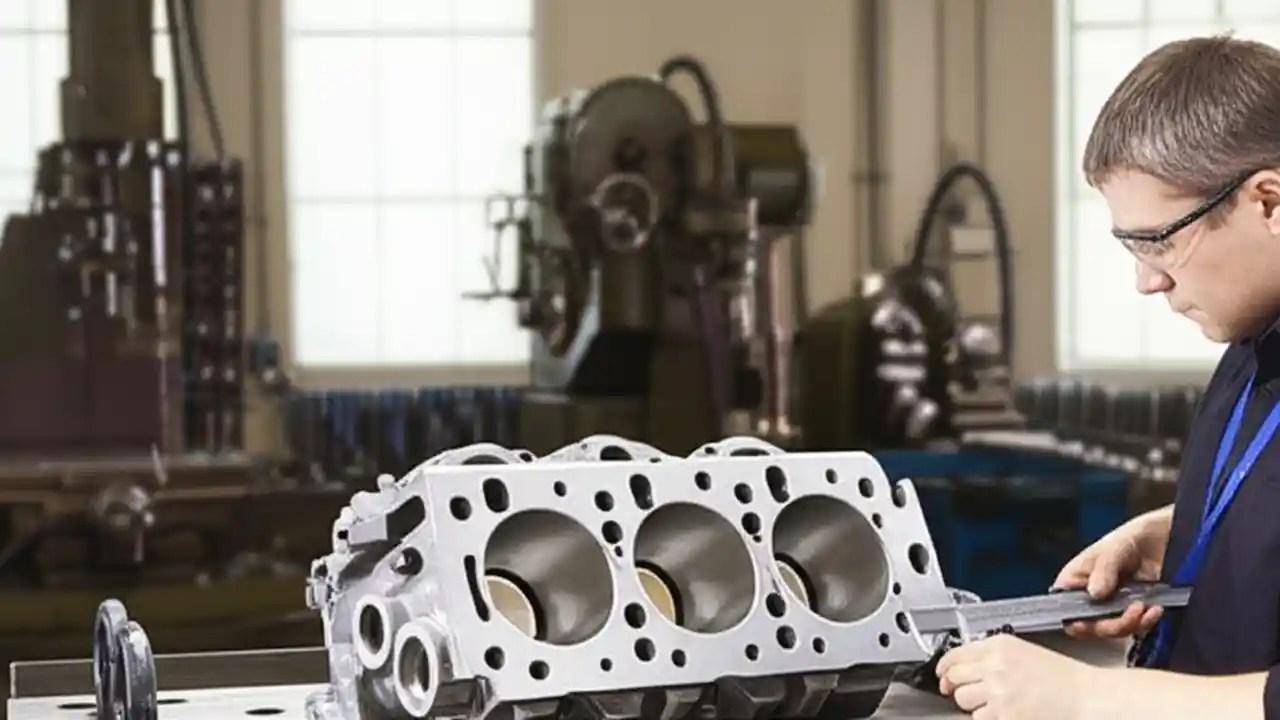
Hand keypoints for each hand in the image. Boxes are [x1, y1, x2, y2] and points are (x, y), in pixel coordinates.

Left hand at [936, 634, 1098, 718]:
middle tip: (964, 692)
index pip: (954, 655)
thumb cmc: (1063, 678)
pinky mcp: (1003, 715)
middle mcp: (994, 666)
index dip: (944, 668)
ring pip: (963, 700)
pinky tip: (1006, 713)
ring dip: (974, 705)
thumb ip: (993, 656)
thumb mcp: (1023, 653)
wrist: (1088, 697)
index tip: (942, 675)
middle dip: (956, 687)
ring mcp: (997, 692)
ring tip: (995, 704)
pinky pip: (980, 718)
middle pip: (953, 678)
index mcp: (999, 646)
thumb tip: (965, 665)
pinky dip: (988, 718)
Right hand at [1052, 507, 1170, 638]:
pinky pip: (1133, 628)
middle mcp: (1087, 600)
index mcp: (1072, 584)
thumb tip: (1095, 594)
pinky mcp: (1129, 614)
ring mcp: (1109, 609)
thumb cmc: (1126, 541)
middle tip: (1135, 610)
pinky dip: (1145, 623)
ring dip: (1133, 624)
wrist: (1158, 543)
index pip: (1065, 612)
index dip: (1077, 623)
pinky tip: (1155, 610)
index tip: (1095, 623)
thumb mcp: (1113, 551)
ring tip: (1149, 608)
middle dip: (1114, 625)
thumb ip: (1103, 571)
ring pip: (1114, 631)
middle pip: (1091, 627)